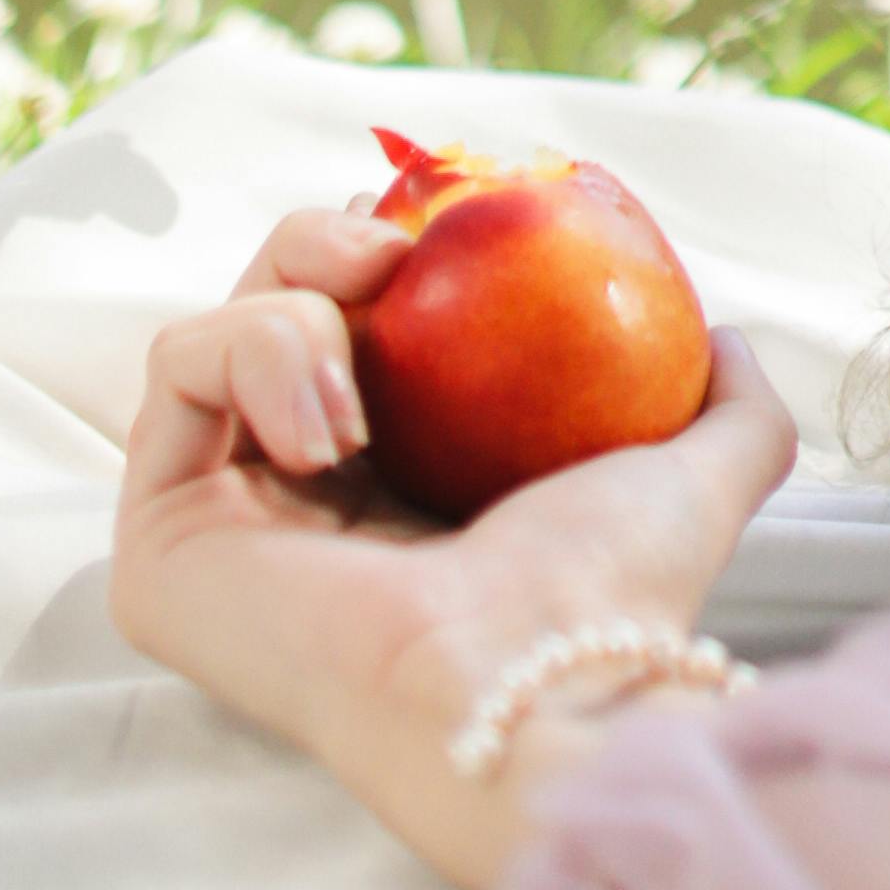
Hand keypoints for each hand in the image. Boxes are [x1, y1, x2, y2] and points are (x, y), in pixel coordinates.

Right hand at [110, 195, 791, 888]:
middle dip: (326, 242)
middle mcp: (299, 500)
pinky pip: (179, 368)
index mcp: (401, 481)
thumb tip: (726, 339)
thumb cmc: (608, 596)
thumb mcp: (697, 477)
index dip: (393, 244)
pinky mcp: (159, 538)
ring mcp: (223, 521)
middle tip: (397, 257)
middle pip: (276, 303)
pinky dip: (251, 352)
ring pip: (217, 327)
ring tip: (363, 391)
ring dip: (293, 304)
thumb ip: (730, 413)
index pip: (364, 323)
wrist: (526, 678)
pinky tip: (325, 428)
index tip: (456, 211)